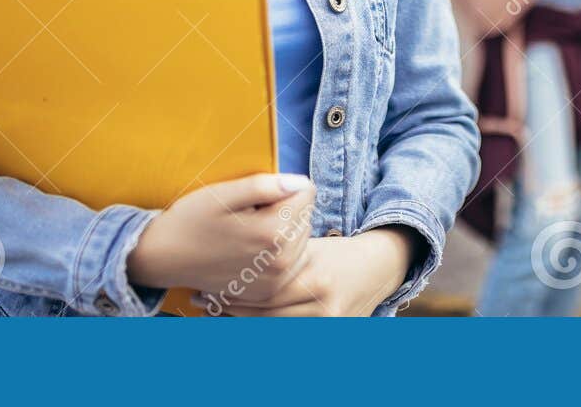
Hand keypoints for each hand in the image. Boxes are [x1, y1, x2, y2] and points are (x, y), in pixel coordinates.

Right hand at [127, 173, 314, 296]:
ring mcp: (275, 280)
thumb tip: (301, 182)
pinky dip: (278, 251)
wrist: (164, 257)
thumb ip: (265, 186)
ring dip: (284, 229)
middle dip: (285, 207)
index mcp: (273, 233)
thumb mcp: (223, 194)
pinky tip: (252, 248)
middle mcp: (281, 262)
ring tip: (250, 229)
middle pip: (306, 215)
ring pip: (302, 237)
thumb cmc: (192, 220)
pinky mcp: (267, 290)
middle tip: (250, 213)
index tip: (256, 195)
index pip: (307, 191)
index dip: (282, 185)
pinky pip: (291, 261)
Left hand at [210, 227, 415, 316]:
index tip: (208, 286)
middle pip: (264, 314)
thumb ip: (278, 256)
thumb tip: (231, 261)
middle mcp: (322, 304)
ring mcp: (328, 323)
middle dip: (230, 309)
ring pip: (273, 327)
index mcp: (316, 275)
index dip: (232, 292)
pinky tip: (242, 323)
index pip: (263, 291)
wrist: (377, 267)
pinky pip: (288, 334)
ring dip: (241, 322)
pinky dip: (264, 329)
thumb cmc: (335, 252)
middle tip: (203, 300)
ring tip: (215, 311)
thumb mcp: (307, 247)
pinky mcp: (332, 333)